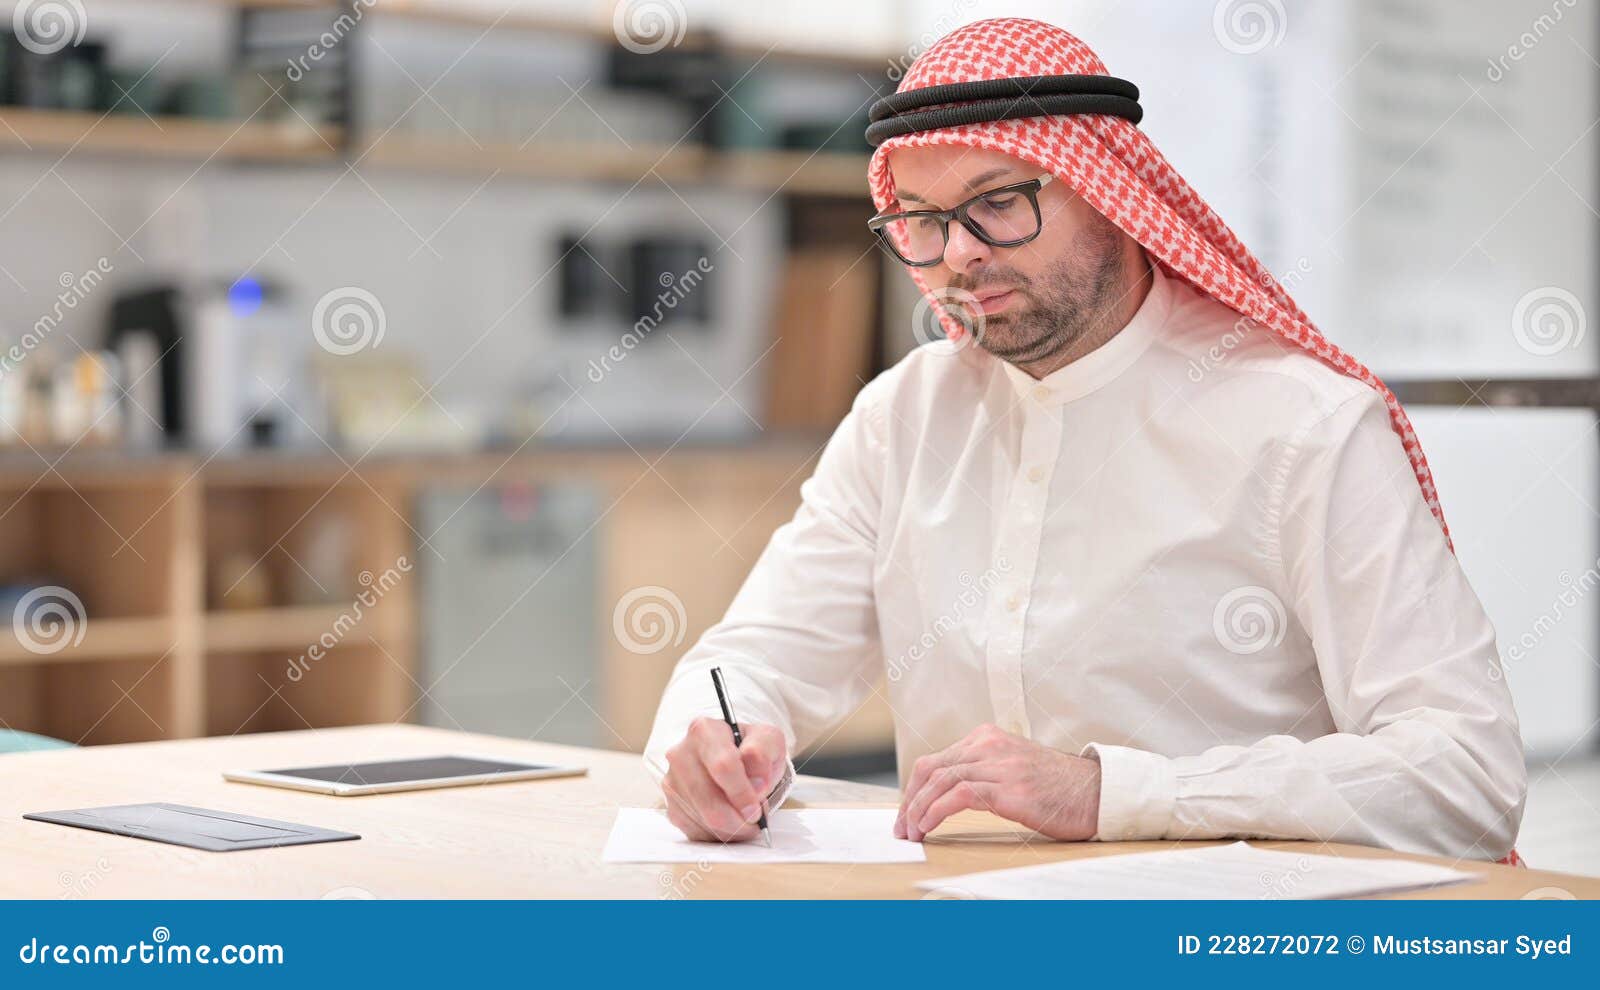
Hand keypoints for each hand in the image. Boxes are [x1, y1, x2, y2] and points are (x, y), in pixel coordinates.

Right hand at [662, 717, 786, 842]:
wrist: (734, 760)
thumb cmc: (750, 749)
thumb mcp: (768, 740)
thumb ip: (764, 754)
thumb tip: (757, 782)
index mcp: (704, 731)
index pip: (723, 766)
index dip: (742, 793)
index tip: (756, 809)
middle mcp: (681, 754)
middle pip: (709, 800)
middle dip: (738, 818)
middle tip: (755, 819)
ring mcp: (672, 782)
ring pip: (703, 820)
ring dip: (732, 828)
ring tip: (746, 818)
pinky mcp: (671, 806)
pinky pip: (696, 831)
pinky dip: (719, 834)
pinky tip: (731, 821)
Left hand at [894, 723, 1100, 841]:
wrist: (1097, 794)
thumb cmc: (1056, 789)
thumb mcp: (1012, 769)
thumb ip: (982, 773)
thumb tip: (942, 798)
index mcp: (987, 738)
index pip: (935, 761)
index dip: (913, 790)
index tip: (905, 815)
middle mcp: (990, 744)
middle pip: (931, 769)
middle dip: (909, 801)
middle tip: (901, 828)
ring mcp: (1000, 764)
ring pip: (940, 780)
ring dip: (917, 810)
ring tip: (911, 833)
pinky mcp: (1010, 788)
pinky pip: (959, 795)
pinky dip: (936, 811)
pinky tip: (928, 827)